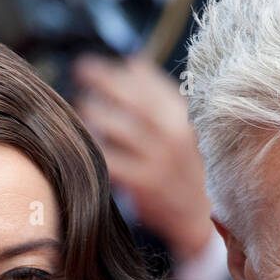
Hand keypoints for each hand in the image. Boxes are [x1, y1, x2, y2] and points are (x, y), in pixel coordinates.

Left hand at [72, 53, 214, 261]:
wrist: (200, 216)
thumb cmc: (184, 168)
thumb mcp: (181, 128)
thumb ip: (159, 98)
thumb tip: (133, 63)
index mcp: (183, 117)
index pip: (151, 84)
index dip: (120, 71)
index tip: (95, 65)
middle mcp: (175, 134)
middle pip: (136, 98)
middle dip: (105, 79)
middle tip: (80, 69)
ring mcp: (161, 159)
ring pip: (122, 127)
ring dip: (97, 112)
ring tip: (80, 106)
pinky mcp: (147, 184)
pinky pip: (113, 160)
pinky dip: (97, 147)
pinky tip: (85, 142)